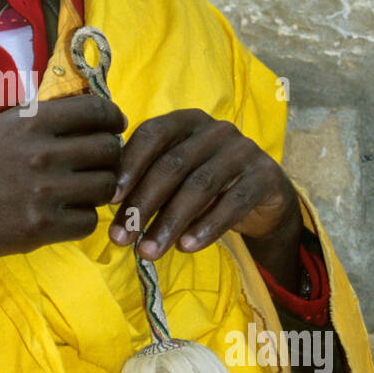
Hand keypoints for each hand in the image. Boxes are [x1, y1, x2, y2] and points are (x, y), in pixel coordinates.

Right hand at [0, 92, 126, 260]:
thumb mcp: (1, 127)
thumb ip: (43, 121)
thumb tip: (89, 119)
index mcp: (32, 122)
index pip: (96, 110)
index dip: (113, 117)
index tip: (115, 126)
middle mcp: (43, 153)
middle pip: (109, 149)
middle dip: (110, 156)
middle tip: (100, 164)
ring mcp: (44, 193)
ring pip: (106, 187)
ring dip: (100, 189)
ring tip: (83, 191)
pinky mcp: (41, 228)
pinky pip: (88, 222)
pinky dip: (82, 219)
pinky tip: (66, 215)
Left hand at [108, 110, 301, 279]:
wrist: (261, 197)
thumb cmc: (205, 184)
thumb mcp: (176, 177)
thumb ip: (147, 181)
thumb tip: (109, 207)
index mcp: (186, 120)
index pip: (152, 134)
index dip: (129, 165)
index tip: (110, 200)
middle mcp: (215, 129)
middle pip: (172, 164)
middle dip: (143, 204)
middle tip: (121, 238)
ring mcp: (242, 150)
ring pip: (200, 186)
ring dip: (170, 223)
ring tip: (148, 252)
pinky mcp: (264, 175)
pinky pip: (233, 203)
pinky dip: (207, 227)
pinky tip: (186, 247)